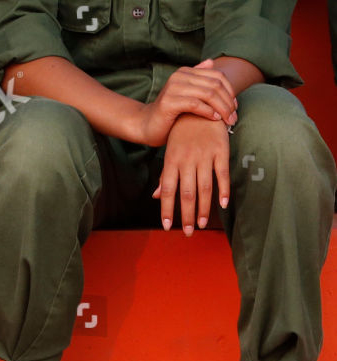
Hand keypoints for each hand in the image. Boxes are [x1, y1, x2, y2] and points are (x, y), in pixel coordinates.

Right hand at [134, 59, 237, 147]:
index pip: (217, 76)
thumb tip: (211, 62)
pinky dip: (208, 112)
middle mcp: (179, 76)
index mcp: (185, 72)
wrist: (146, 126)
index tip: (235, 107)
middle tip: (234, 117)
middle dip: (228, 102)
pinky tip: (214, 119)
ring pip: (208, 94)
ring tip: (228, 120)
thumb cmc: (170, 113)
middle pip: (215, 85)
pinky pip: (196, 104)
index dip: (230, 91)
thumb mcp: (186, 93)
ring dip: (222, 108)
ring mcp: (173, 88)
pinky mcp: (169, 102)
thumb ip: (198, 79)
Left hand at [155, 114, 230, 235]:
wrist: (200, 108)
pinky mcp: (221, 150)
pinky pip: (222, 174)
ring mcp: (204, 156)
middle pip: (186, 193)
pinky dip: (224, 190)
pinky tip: (223, 205)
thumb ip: (165, 176)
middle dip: (187, 215)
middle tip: (188, 233)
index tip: (168, 227)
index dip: (167, 210)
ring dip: (204, 208)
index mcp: (171, 162)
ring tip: (203, 224)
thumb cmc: (181, 135)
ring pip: (204, 187)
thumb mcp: (169, 153)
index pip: (168, 191)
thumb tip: (157, 197)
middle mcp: (187, 161)